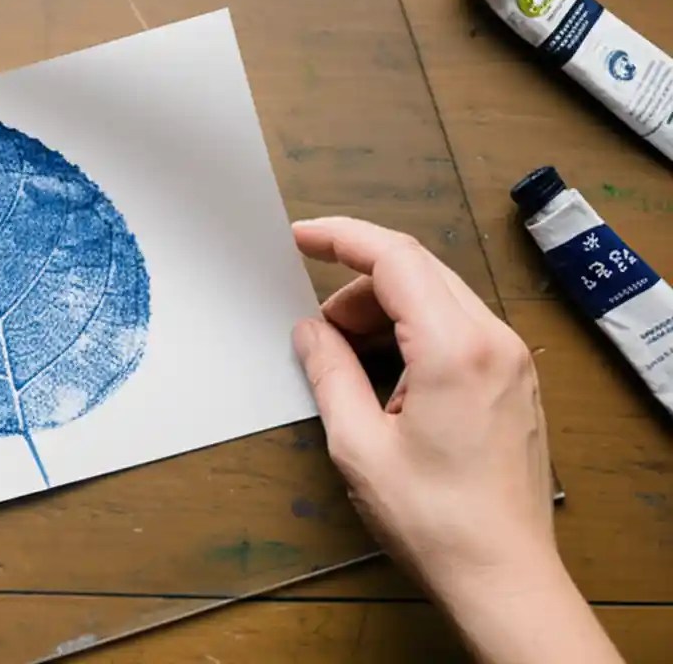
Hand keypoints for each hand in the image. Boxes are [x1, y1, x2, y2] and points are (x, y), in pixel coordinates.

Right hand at [290, 217, 620, 663]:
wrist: (503, 576)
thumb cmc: (436, 521)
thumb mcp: (358, 446)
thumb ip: (329, 373)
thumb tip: (309, 332)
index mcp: (456, 349)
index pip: (396, 258)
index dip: (341, 238)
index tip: (300, 238)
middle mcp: (495, 340)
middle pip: (417, 271)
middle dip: (357, 286)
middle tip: (318, 332)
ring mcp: (512, 359)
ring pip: (437, 296)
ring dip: (384, 311)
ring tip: (348, 361)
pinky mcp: (514, 379)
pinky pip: (457, 327)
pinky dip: (413, 332)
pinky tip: (387, 374)